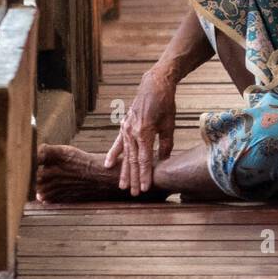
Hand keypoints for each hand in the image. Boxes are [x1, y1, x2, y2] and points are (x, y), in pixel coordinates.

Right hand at [104, 68, 176, 194]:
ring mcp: (127, 129)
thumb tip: (164, 160)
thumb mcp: (169, 124)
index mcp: (145, 132)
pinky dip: (114, 154)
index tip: (145, 188)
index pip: (145, 160)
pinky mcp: (124, 126)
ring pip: (125, 154)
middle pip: (133, 160)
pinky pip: (118, 143)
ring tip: (121, 185)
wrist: (153, 84)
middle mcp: (133, 132)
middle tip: (134, 194)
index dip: (145, 175)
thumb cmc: (164, 103)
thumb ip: (165, 144)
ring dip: (123, 171)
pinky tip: (108, 165)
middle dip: (133, 178)